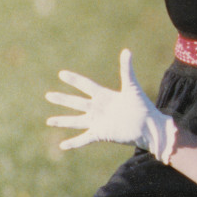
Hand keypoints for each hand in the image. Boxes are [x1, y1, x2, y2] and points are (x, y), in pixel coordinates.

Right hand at [46, 49, 176, 162]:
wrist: (148, 126)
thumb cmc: (142, 106)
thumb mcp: (132, 86)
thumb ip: (127, 69)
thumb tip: (126, 50)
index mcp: (104, 95)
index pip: (85, 85)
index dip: (73, 79)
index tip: (61, 73)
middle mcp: (98, 108)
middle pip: (76, 102)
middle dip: (62, 99)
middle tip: (48, 95)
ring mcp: (98, 121)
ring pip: (76, 121)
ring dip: (62, 121)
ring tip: (48, 121)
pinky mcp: (100, 134)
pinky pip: (83, 139)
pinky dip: (73, 143)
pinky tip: (62, 146)